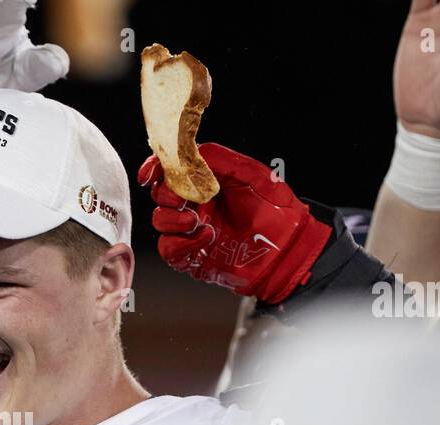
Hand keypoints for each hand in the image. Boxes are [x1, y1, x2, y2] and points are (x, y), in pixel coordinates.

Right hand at [139, 146, 331, 304]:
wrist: (288, 249)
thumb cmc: (276, 211)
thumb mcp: (251, 173)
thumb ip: (219, 158)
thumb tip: (188, 153)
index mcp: (206, 183)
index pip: (169, 172)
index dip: (155, 170)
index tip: (151, 174)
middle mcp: (195, 205)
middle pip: (159, 196)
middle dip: (165, 194)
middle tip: (183, 198)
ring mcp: (191, 232)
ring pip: (160, 222)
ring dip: (173, 219)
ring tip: (198, 220)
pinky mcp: (191, 257)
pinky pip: (169, 249)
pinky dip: (182, 243)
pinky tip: (206, 237)